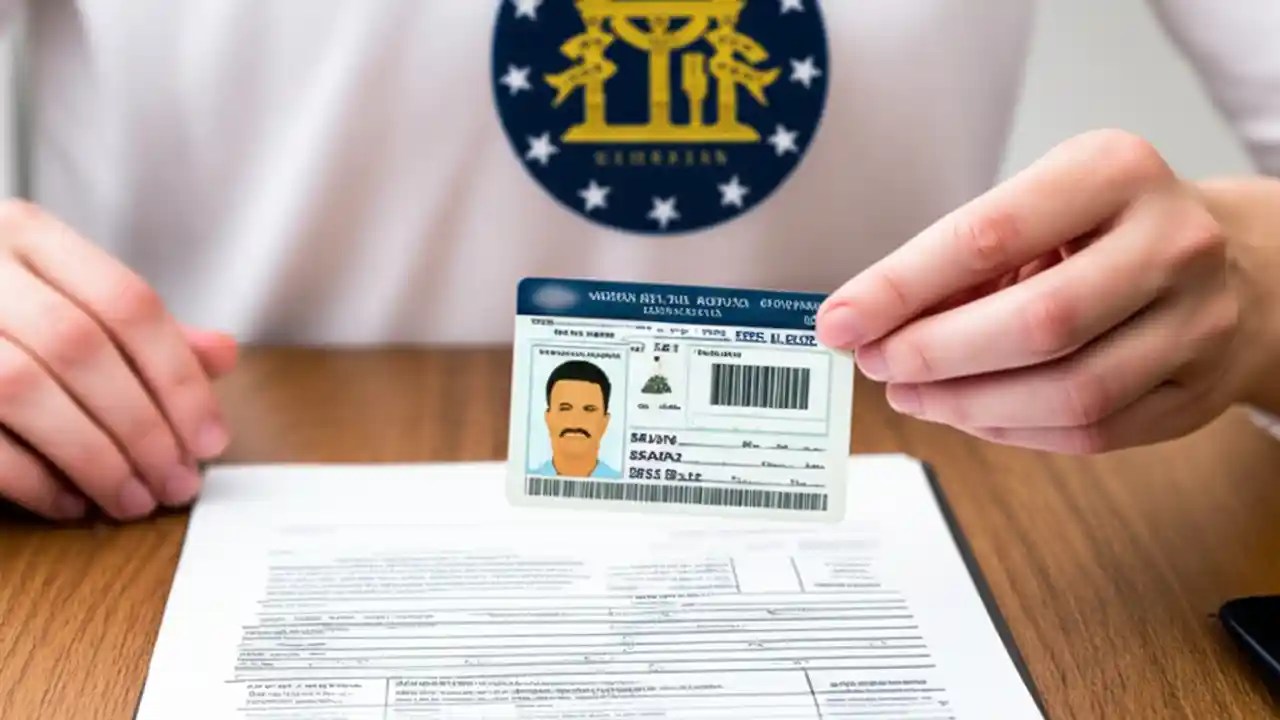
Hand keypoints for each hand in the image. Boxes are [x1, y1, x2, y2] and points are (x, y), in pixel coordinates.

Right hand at [0, 200, 237, 520]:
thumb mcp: (65, 296)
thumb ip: (138, 329)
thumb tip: (222, 356)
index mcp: (25, 233)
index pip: (127, 303)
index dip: (179, 378)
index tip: (211, 439)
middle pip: (81, 349)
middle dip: (142, 427)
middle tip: (178, 483)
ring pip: (24, 391)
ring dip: (94, 458)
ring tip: (134, 501)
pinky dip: (32, 478)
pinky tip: (72, 502)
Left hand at [817, 129, 1279, 453]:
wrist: (1231, 261)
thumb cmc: (1105, 229)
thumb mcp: (1040, 208)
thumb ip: (963, 261)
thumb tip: (868, 321)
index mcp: (1116, 172)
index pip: (988, 236)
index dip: (901, 288)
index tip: (839, 320)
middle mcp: (1172, 242)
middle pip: (1037, 324)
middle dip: (935, 354)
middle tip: (875, 363)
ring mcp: (1199, 322)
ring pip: (1069, 392)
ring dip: (967, 403)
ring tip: (910, 392)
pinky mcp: (1199, 390)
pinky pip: (1091, 432)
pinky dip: (1011, 429)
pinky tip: (966, 412)